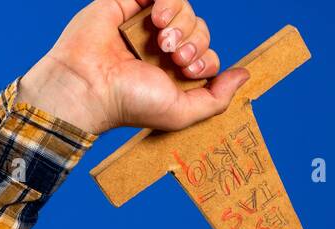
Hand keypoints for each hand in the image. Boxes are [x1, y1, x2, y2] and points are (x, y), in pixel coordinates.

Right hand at [18, 0, 248, 134]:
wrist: (90, 85)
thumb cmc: (131, 103)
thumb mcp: (182, 112)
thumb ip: (216, 99)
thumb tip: (244, 75)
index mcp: (174, 73)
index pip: (207, 54)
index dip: (205, 57)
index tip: (187, 68)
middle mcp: (162, 48)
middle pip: (200, 29)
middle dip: (194, 40)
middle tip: (173, 55)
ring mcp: (146, 25)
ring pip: (185, 9)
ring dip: (182, 21)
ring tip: (161, 38)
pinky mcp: (128, 3)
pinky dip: (168, 0)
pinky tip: (158, 17)